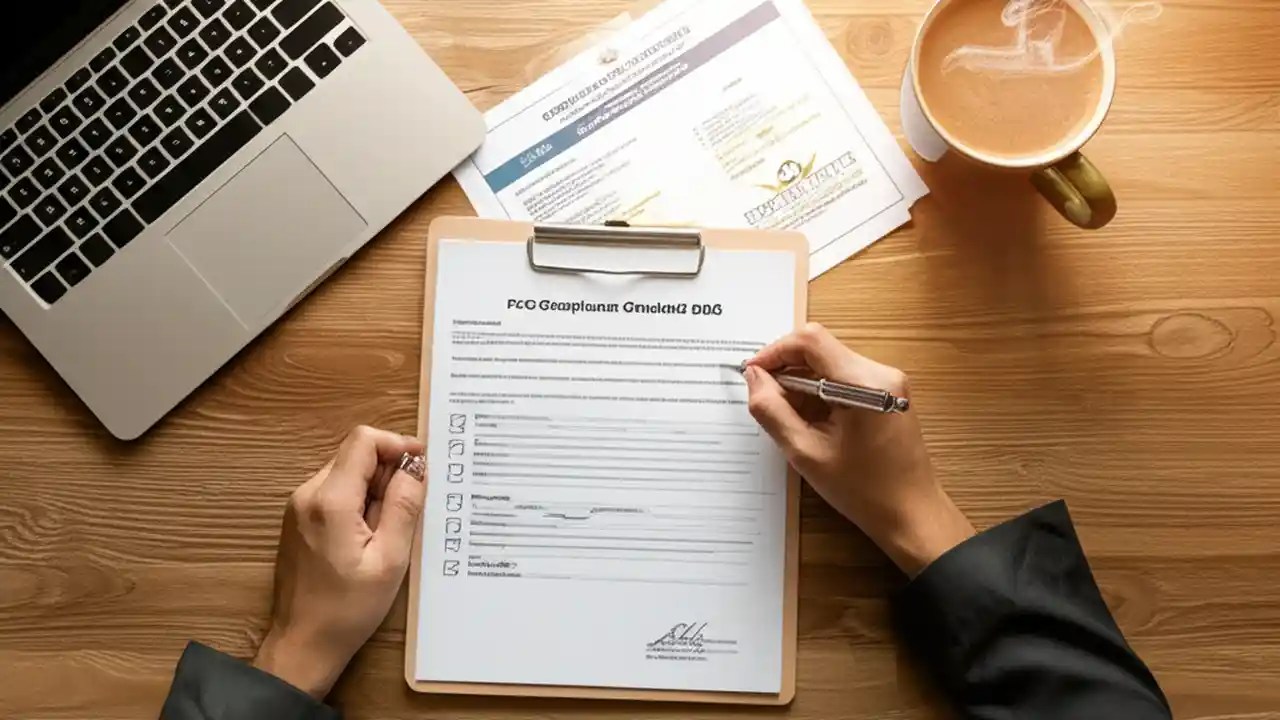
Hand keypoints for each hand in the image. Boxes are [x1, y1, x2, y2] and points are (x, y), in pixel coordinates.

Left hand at [252, 426, 426, 697]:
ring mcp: (298, 506)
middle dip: (388, 469)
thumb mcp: (390, 559)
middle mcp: (307, 494)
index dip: (398, 444)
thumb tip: (415, 466)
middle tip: (412, 504)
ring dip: (375, 486)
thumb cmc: (348, 609)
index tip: (422, 466)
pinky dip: (358, 500)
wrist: (302, 644)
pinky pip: (334, 491)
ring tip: (392, 526)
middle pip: (354, 454)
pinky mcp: (298, 520)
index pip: (364, 440)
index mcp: (330, 500)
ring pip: (345, 471)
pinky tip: (372, 533)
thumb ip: (403, 506)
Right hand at [744, 324, 974, 575]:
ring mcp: (888, 381)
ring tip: (794, 422)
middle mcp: (881, 373)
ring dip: (803, 385)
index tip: (753, 374)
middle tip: (769, 406)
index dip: (775, 351)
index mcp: (864, 384)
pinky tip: (815, 423)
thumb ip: (772, 410)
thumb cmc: (864, 490)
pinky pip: (844, 377)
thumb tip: (754, 377)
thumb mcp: (805, 452)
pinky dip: (821, 393)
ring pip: (829, 363)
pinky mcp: (888, 392)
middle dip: (787, 372)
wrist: (911, 513)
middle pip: (819, 350)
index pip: (810, 341)